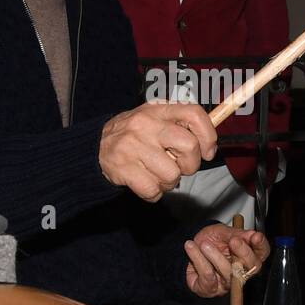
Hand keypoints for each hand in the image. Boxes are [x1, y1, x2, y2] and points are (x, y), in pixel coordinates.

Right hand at [99, 102, 216, 201]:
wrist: (95, 147)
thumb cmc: (134, 135)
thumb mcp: (155, 119)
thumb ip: (180, 126)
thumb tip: (209, 144)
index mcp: (158, 111)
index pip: (194, 114)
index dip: (208, 135)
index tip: (207, 151)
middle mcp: (146, 125)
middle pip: (189, 147)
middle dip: (190, 165)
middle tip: (179, 166)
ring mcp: (134, 146)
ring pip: (172, 175)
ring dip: (169, 182)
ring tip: (157, 174)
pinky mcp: (124, 168)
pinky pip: (153, 190)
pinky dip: (154, 193)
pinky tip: (145, 182)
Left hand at [184, 224, 270, 297]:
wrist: (190, 248)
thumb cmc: (211, 241)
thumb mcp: (224, 232)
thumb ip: (238, 234)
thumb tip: (252, 234)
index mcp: (248, 255)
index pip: (262, 252)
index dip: (260, 246)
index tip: (254, 236)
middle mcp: (241, 271)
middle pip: (252, 267)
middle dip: (243, 252)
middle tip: (233, 240)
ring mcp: (227, 282)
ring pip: (228, 272)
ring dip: (215, 256)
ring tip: (204, 244)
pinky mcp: (211, 289)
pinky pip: (208, 277)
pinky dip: (198, 260)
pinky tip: (192, 248)